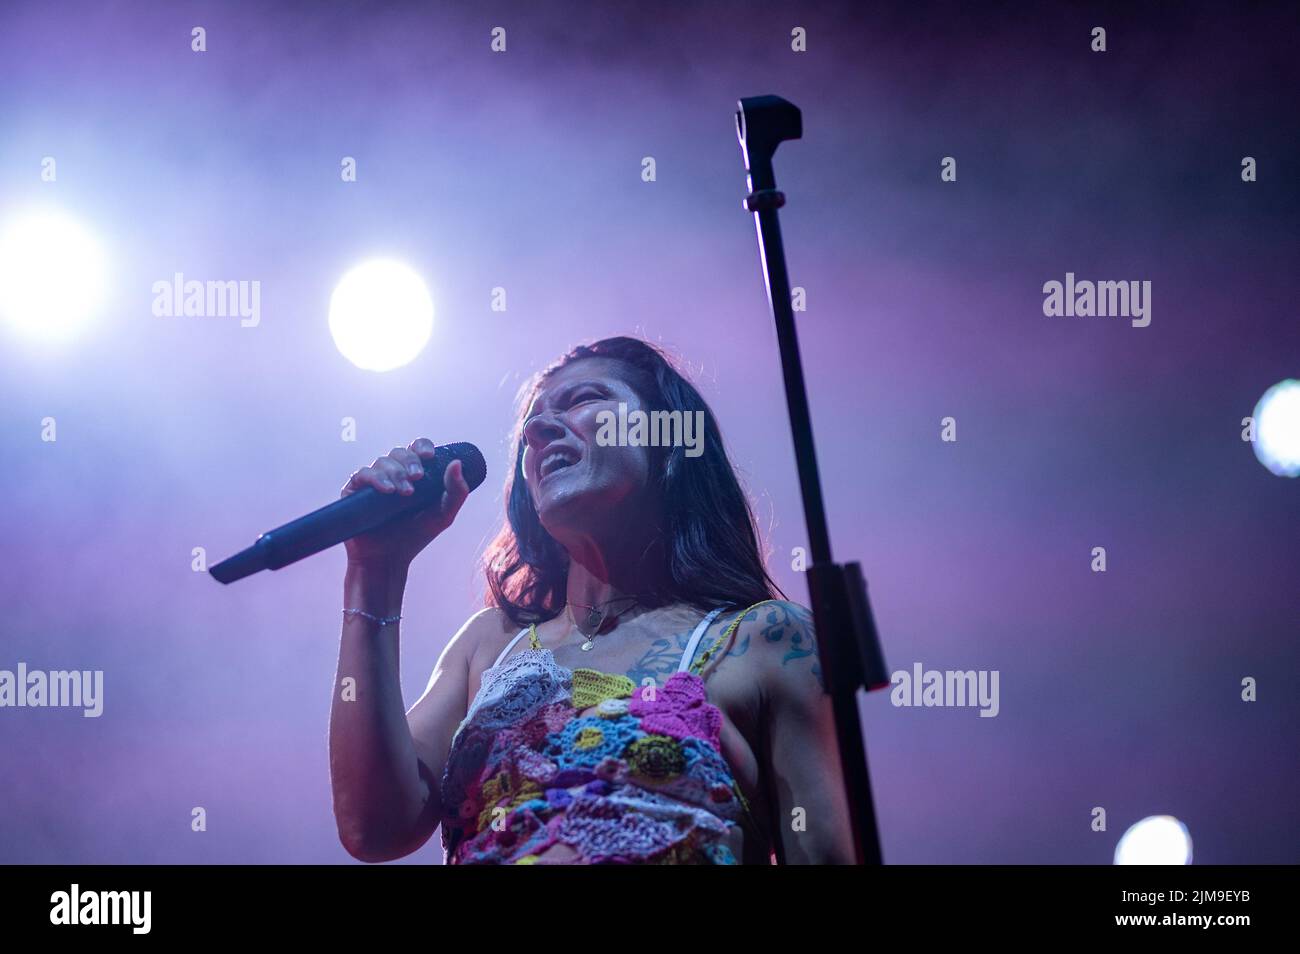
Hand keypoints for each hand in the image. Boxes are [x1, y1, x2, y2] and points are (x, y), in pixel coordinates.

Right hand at [340, 438, 470, 570]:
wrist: (388, 561)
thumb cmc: (415, 537)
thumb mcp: (443, 516)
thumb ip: (456, 492)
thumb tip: (457, 462)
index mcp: (412, 475)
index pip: (416, 448)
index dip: (422, 446)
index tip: (429, 456)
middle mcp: (391, 474)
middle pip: (399, 452)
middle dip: (410, 461)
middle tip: (418, 477)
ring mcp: (372, 482)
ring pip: (382, 462)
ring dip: (396, 473)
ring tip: (404, 492)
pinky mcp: (353, 491)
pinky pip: (362, 474)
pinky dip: (375, 478)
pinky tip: (387, 491)